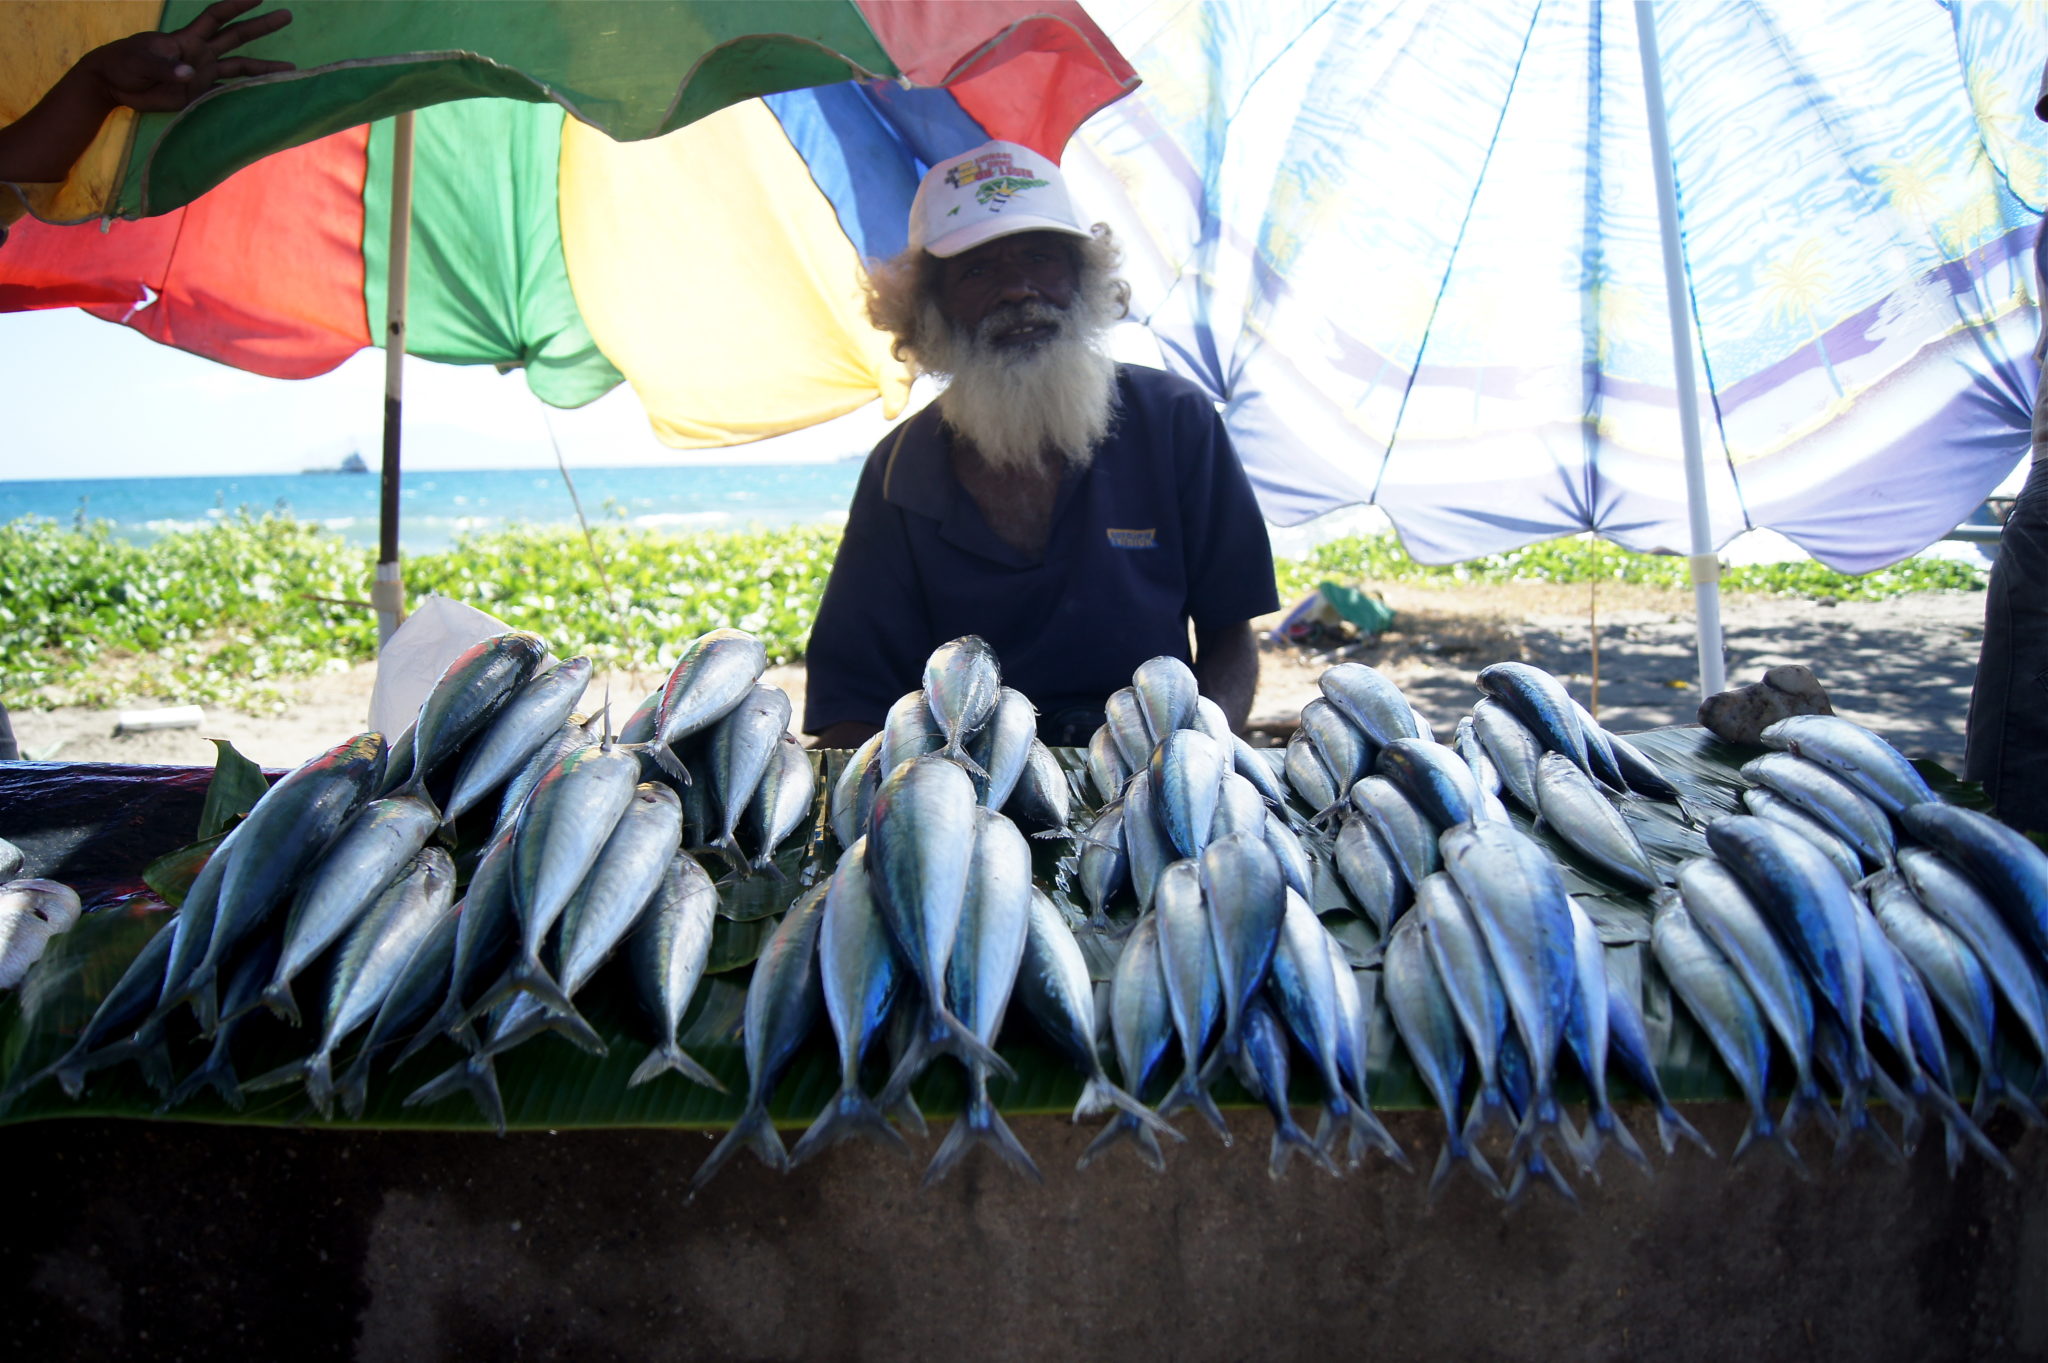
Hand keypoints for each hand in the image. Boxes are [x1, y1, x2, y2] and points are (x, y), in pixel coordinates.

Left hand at [78, 0, 294, 113]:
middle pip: (237, 36)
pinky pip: (227, 94)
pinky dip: (245, 95)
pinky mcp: (197, 94)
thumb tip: (189, 74)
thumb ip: (164, 66)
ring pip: (240, 67)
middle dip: (262, 25)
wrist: (112, 83)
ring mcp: (201, 74)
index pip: (216, 17)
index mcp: (187, 39)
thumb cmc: (123, 63)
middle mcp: (200, 53)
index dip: (236, 5)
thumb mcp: (139, 60)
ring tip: (291, 69)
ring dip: (264, 68)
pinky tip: (264, 95)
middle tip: (287, 15)